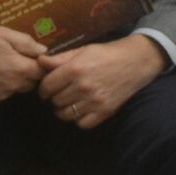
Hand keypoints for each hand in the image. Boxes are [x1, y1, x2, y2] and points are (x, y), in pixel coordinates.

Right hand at [0, 26, 44, 106]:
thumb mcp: (4, 34)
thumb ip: (27, 42)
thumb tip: (44, 51)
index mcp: (20, 68)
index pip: (43, 71)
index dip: (40, 63)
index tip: (34, 57)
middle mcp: (13, 86)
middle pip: (32, 82)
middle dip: (28, 72)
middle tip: (15, 59)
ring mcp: (1, 96)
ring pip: (17, 89)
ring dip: (14, 80)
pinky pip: (3, 95)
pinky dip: (0, 87)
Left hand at [38, 35, 166, 129]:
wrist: (135, 61)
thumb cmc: (107, 53)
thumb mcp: (82, 50)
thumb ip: (60, 58)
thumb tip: (39, 61)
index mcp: (75, 69)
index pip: (47, 86)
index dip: (43, 89)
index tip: (45, 89)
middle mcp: (83, 87)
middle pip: (55, 101)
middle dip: (53, 98)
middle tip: (57, 94)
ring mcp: (94, 101)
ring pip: (66, 114)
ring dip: (62, 110)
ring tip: (65, 104)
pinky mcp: (105, 111)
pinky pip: (82, 124)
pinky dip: (77, 119)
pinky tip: (79, 110)